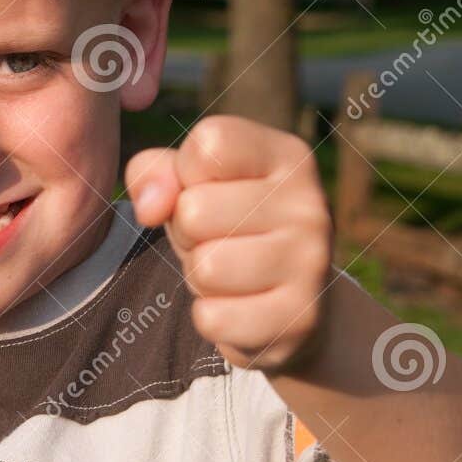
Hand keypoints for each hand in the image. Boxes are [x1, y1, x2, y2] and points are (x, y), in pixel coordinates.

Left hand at [124, 114, 333, 372]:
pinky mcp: (300, 318)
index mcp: (287, 157)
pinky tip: (241, 306)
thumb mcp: (190, 184)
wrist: (287, 304)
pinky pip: (213, 318)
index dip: (186, 173)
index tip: (209, 189)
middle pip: (194, 211)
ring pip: (206, 267)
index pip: (209, 143)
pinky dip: (212, 317)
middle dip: (188, 233)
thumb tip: (150, 207)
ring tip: (229, 272)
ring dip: (200, 277)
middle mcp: (309, 204)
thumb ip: (154, 172)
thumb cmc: (227, 227)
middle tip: (219, 240)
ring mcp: (311, 263)